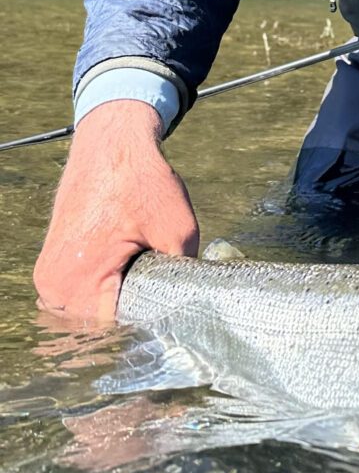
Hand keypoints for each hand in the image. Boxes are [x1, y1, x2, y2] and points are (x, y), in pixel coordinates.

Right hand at [34, 101, 198, 322]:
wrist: (112, 142)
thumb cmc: (141, 181)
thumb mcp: (180, 230)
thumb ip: (186, 275)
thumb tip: (196, 303)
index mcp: (77, 283)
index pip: (114, 330)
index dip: (147, 323)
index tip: (171, 311)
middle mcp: (53, 287)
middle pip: (100, 325)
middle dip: (132, 312)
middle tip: (161, 289)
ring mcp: (49, 276)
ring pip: (90, 311)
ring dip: (117, 300)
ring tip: (143, 274)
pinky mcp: (54, 265)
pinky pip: (81, 293)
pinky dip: (104, 287)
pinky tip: (126, 270)